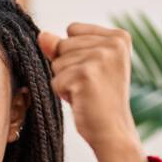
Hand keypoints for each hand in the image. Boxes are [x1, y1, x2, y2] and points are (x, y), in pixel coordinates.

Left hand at [37, 23, 146, 161]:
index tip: (95, 72)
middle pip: (63, 45)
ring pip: (57, 63)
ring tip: (86, 93)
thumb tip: (42, 35)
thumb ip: (62, 47)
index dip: (75, 53)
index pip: (73, 30)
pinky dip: (63, 93)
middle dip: (69, 68)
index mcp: (118, 37)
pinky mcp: (86, 74)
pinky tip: (82, 101)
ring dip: (66, 82)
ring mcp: (100, 57)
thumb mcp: (84, 66)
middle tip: (90, 85)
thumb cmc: (99, 99)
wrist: (112, 131)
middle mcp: (113, 43)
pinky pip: (55, 80)